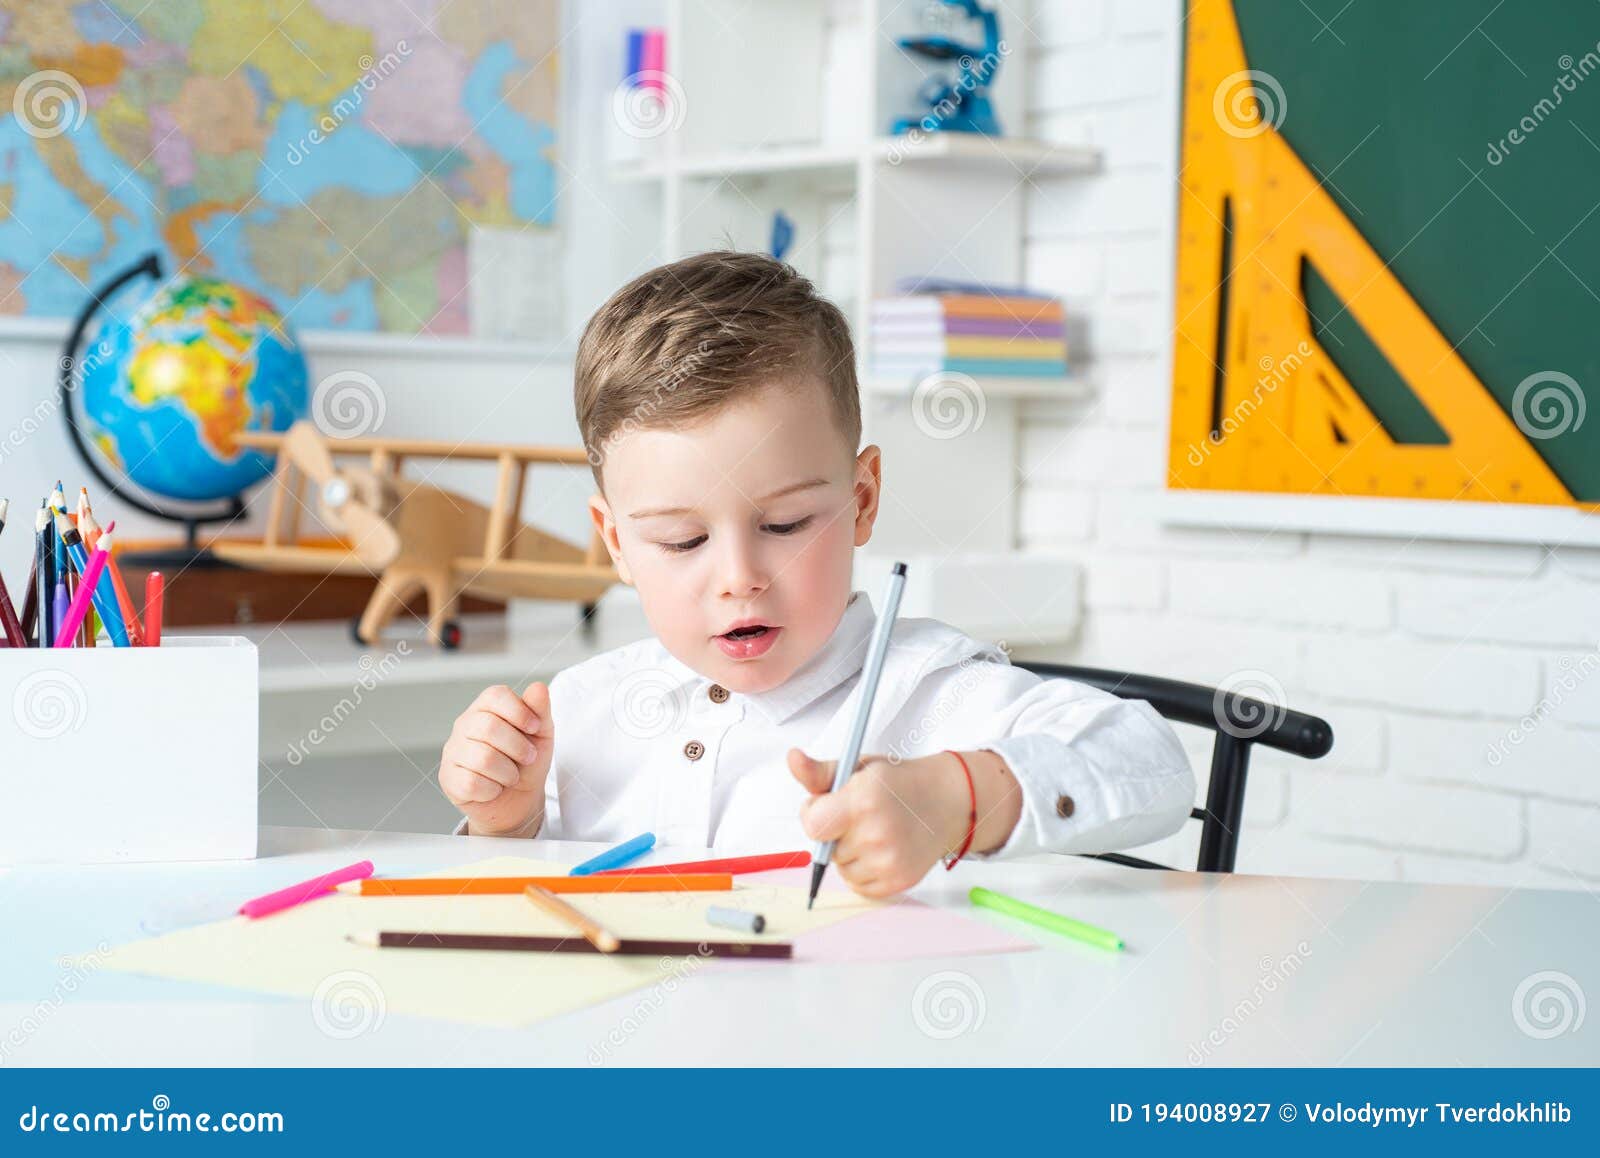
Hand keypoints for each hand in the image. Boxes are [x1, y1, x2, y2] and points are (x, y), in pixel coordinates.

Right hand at [438, 683, 552, 835]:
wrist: (519, 799)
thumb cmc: (526, 761)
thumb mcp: (541, 734)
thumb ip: (539, 710)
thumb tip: (538, 687)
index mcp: (485, 707)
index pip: (495, 696)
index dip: (519, 711)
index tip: (535, 727)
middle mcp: (464, 725)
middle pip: (488, 727)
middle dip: (518, 747)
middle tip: (528, 758)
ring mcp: (453, 751)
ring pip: (482, 758)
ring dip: (508, 772)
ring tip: (511, 775)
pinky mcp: (448, 778)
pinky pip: (472, 783)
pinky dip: (493, 790)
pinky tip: (494, 788)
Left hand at [786, 749, 971, 897]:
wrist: (946, 801)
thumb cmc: (899, 783)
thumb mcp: (859, 767)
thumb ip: (819, 771)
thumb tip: (792, 758)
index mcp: (863, 800)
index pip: (813, 826)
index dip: (814, 816)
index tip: (828, 806)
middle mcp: (877, 834)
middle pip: (826, 850)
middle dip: (835, 834)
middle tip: (861, 816)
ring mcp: (889, 861)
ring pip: (841, 869)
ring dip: (849, 855)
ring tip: (875, 832)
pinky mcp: (899, 881)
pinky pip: (859, 886)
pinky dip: (863, 871)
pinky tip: (882, 850)